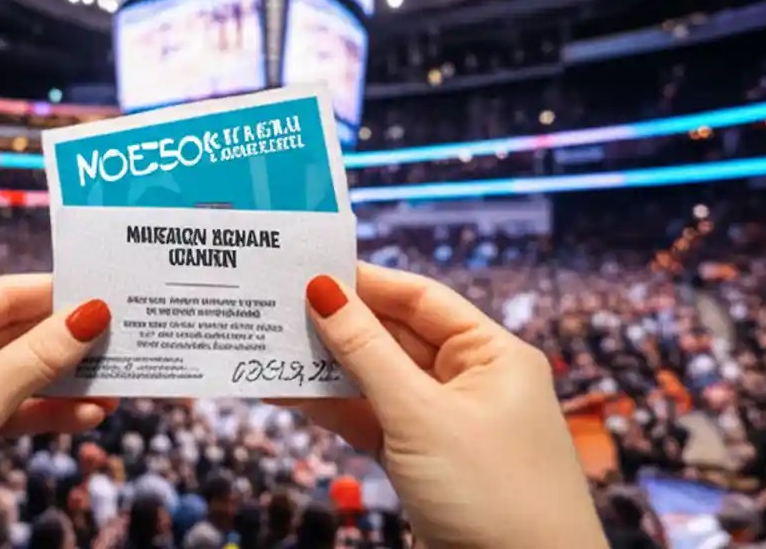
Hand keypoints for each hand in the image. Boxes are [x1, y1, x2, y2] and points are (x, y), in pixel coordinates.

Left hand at [0, 274, 113, 548]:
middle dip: (67, 342)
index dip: (60, 294)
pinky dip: (36, 414)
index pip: (1, 294)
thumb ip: (32, 362)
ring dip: (60, 383)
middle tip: (131, 340)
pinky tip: (83, 418)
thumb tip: (90, 313)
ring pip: (7, 376)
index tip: (117, 293)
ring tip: (120, 384)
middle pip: (8, 333)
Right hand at [288, 263, 605, 548]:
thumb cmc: (494, 495)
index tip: (309, 269)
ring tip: (271, 347)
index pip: (421, 298)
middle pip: (395, 336)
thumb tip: (323, 290)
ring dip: (329, 368)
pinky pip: (372, 421)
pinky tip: (290, 394)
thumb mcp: (421, 416)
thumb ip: (367, 353)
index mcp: (493, 355)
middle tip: (277, 306)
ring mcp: (445, 424)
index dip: (366, 283)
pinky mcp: (422, 462)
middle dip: (339, 324)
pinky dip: (335, 409)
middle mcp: (472, 382)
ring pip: (377, 381)